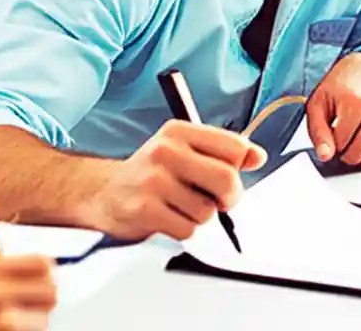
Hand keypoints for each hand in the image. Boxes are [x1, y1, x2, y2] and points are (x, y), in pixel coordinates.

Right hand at [83, 120, 266, 240]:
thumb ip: (222, 151)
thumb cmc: (151, 173)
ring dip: (201, 216)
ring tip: (181, 206)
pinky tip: (168, 218)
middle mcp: (166, 151)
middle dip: (230, 197)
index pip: (234, 146)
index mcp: (179, 131)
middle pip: (226, 179)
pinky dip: (184, 229)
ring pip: (207, 210)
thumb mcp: (184, 150)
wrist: (103, 192)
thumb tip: (258, 156)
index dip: (240, 167)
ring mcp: (153, 180)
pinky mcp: (145, 209)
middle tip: (220, 201)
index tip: (231, 174)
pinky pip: (188, 229)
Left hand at [306, 53, 360, 167]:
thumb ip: (318, 132)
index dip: (334, 143)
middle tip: (347, 137)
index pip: (340, 145)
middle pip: (359, 155)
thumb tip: (325, 155)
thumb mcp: (319, 103)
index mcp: (355, 101)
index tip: (336, 131)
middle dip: (348, 152)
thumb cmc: (341, 86)